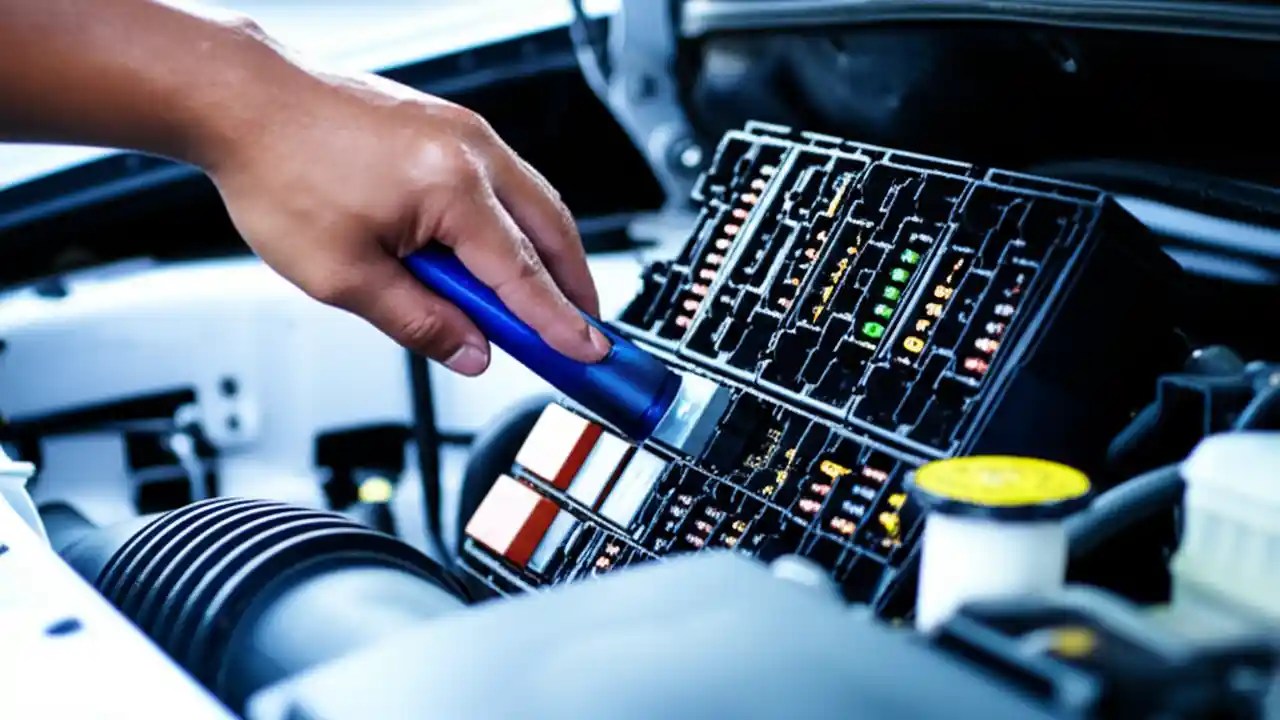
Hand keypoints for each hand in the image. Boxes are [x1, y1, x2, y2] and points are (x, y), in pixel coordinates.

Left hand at [204, 68, 608, 375]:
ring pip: (535, 202)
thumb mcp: (343, 276)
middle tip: (582, 332)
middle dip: (574, 286)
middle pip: (551, 230)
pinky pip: (506, 181)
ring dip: (549, 254)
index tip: (585, 352)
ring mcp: (464, 131)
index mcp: (451, 187)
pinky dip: (518, 224)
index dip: (558, 322)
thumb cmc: (280, 172)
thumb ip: (419, 321)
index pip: (522, 273)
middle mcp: (471, 150)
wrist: (246, 101)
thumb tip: (471, 351)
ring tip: (547, 301)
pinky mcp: (450, 125)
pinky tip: (503, 253)